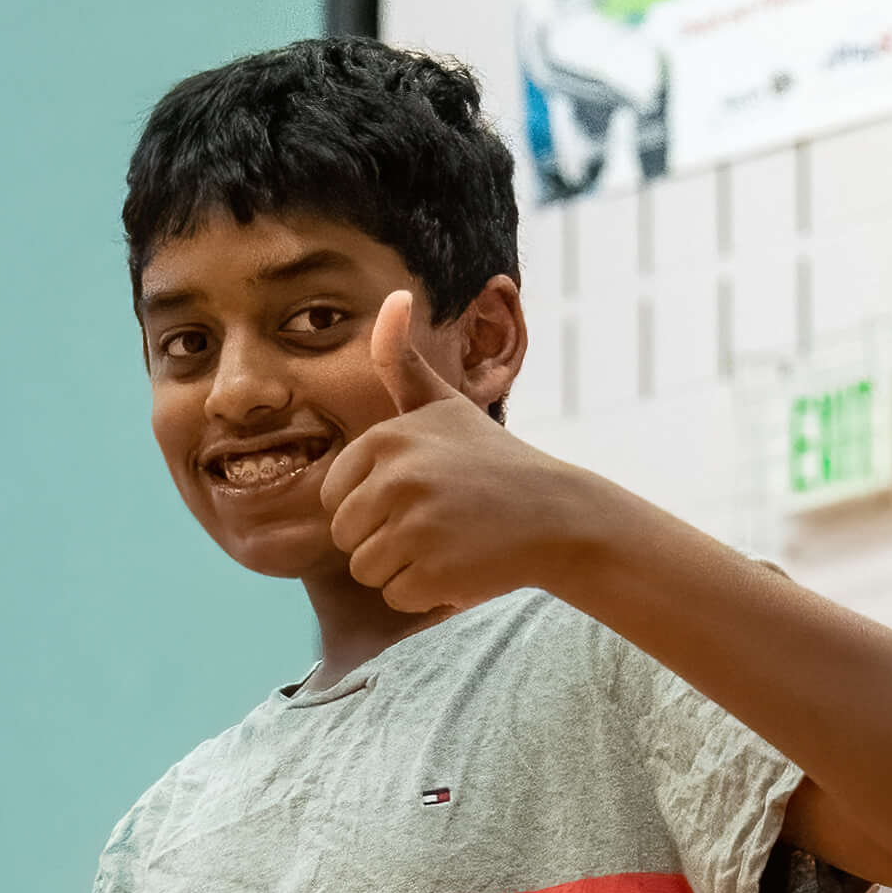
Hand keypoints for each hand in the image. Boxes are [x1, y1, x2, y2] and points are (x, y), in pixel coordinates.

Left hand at [318, 293, 596, 617]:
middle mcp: (395, 480)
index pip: (335, 496)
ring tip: (448, 543)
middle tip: (436, 523)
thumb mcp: (444, 404)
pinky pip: (397, 596)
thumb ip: (401, 362)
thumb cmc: (493, 461)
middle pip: (347, 536)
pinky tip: (460, 566)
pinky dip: (426, 592)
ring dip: (404, 568)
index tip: (417, 495)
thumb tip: (392, 296)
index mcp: (386, 439)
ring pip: (368, 569)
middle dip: (384, 539)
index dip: (371, 505)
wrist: (556, 513)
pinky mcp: (431, 572)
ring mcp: (413, 528)